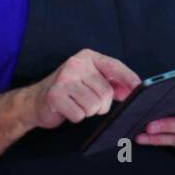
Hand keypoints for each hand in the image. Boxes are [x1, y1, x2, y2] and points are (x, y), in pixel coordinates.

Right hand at [26, 49, 140, 128]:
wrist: (35, 101)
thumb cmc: (68, 91)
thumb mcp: (91, 80)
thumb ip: (113, 83)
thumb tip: (134, 89)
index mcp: (87, 57)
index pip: (114, 66)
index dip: (129, 79)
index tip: (139, 89)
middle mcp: (76, 64)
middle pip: (106, 93)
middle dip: (102, 105)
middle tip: (90, 103)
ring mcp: (64, 79)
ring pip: (94, 105)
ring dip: (88, 112)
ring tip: (77, 105)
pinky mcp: (55, 95)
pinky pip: (79, 114)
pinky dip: (76, 117)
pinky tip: (67, 109)